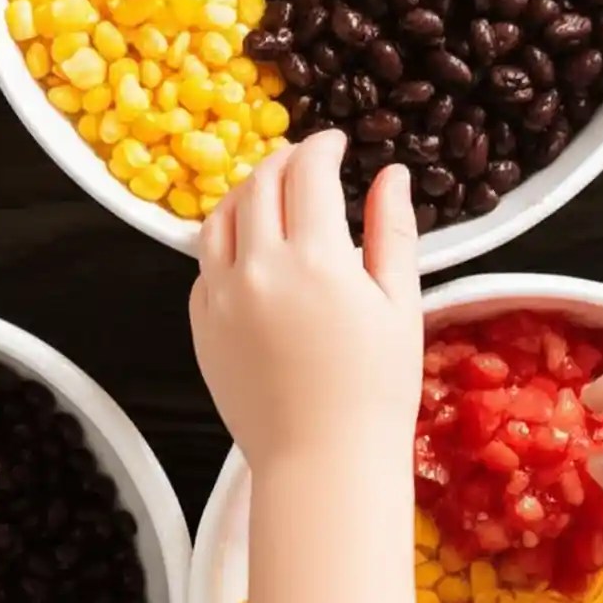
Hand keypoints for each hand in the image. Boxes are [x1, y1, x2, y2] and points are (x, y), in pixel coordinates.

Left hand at [189, 129, 421, 467]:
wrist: (321, 461)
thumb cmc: (376, 389)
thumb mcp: (400, 303)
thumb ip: (393, 230)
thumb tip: (393, 173)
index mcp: (315, 258)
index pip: (308, 172)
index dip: (322, 146)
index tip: (336, 141)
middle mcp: (258, 267)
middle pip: (259, 184)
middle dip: (284, 160)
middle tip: (307, 161)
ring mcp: (221, 296)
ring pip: (219, 217)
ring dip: (245, 191)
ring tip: (271, 192)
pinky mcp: (201, 324)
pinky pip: (205, 264)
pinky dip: (226, 240)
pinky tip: (251, 248)